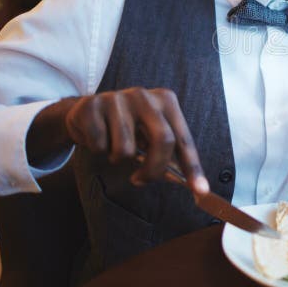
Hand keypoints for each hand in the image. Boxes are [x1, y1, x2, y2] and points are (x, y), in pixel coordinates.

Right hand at [28, 87, 208, 195]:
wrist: (86, 111)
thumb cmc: (126, 127)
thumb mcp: (149, 135)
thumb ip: (168, 154)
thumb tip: (190, 184)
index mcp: (166, 100)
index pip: (183, 139)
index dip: (193, 166)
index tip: (201, 191)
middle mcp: (145, 95)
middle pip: (163, 140)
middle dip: (154, 169)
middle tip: (141, 180)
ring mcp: (118, 98)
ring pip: (125, 148)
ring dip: (117, 158)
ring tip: (113, 146)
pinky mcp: (93, 106)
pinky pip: (99, 145)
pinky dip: (98, 149)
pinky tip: (98, 138)